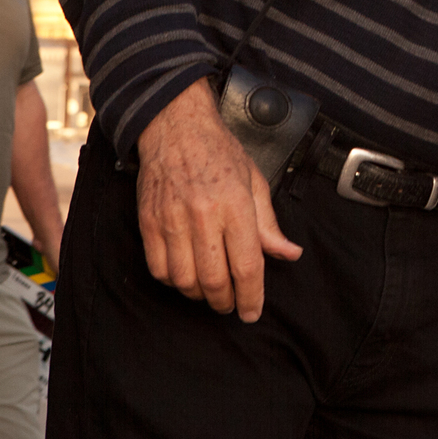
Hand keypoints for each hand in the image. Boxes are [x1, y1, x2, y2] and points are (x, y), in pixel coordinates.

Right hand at [135, 81, 301, 321]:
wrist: (175, 127)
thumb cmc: (219, 152)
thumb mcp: (255, 182)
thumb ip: (269, 224)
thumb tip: (289, 253)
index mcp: (235, 205)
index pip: (246, 265)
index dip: (251, 296)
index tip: (252, 312)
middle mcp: (203, 216)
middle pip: (214, 280)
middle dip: (225, 302)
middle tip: (232, 305)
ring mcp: (172, 220)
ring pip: (184, 280)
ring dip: (199, 295)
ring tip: (211, 291)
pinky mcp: (149, 222)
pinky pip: (158, 268)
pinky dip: (173, 282)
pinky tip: (185, 276)